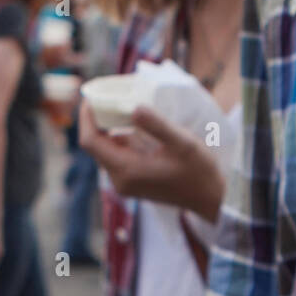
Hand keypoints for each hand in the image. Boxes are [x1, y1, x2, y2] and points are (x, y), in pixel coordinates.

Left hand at [79, 100, 223, 220]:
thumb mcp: (182, 143)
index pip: (90, 141)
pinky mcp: (132, 182)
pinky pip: (117, 157)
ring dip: (110, 128)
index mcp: (127, 170)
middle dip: (97, 120)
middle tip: (109, 96)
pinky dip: (121, 139)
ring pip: (106, 150)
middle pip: (95, 145)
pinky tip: (135, 126)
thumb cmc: (198, 171)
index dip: (86, 117)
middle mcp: (120, 179)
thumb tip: (134, 108)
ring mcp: (125, 183)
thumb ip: (157, 125)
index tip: (92, 96)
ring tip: (122, 106)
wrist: (209, 198)